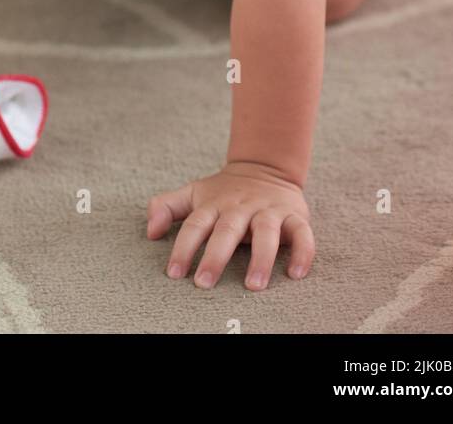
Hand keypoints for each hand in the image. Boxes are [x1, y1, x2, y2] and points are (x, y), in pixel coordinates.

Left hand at [146, 160, 314, 289]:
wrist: (266, 166)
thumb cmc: (224, 191)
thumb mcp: (194, 193)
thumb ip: (166, 207)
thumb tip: (149, 231)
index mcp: (215, 203)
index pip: (196, 224)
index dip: (183, 247)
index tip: (173, 273)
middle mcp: (241, 207)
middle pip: (227, 229)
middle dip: (215, 256)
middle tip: (203, 283)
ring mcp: (269, 211)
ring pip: (266, 232)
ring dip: (260, 258)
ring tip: (252, 285)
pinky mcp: (294, 216)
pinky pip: (302, 234)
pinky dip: (302, 252)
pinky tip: (295, 274)